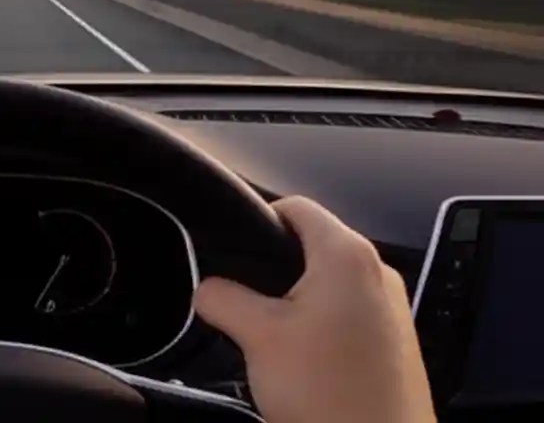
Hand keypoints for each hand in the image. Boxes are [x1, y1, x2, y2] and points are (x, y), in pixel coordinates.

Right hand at [193, 197, 434, 422]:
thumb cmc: (328, 394)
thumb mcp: (256, 336)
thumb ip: (222, 298)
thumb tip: (207, 289)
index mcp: (347, 256)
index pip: (295, 207)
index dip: (259, 220)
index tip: (235, 249)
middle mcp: (378, 273)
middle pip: (311, 245)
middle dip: (273, 271)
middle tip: (247, 305)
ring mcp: (391, 309)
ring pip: (327, 283)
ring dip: (296, 303)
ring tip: (274, 341)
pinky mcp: (394, 342)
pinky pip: (347, 314)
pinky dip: (320, 327)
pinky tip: (304, 364)